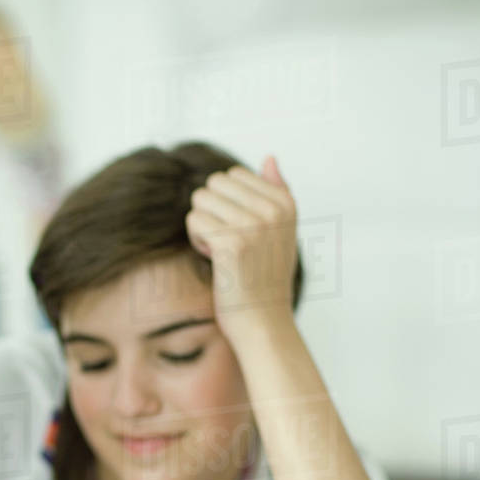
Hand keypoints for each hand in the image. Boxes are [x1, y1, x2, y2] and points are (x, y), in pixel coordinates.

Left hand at [185, 157, 298, 346]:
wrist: (263, 322)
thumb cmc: (265, 279)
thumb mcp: (280, 231)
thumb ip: (276, 192)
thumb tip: (268, 157)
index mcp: (286, 202)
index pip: (233, 175)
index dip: (228, 204)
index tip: (242, 232)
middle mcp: (274, 209)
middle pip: (213, 185)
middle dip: (212, 212)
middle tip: (228, 242)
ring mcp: (254, 224)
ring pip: (200, 201)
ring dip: (203, 227)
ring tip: (222, 251)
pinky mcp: (232, 242)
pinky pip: (194, 221)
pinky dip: (197, 241)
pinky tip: (214, 260)